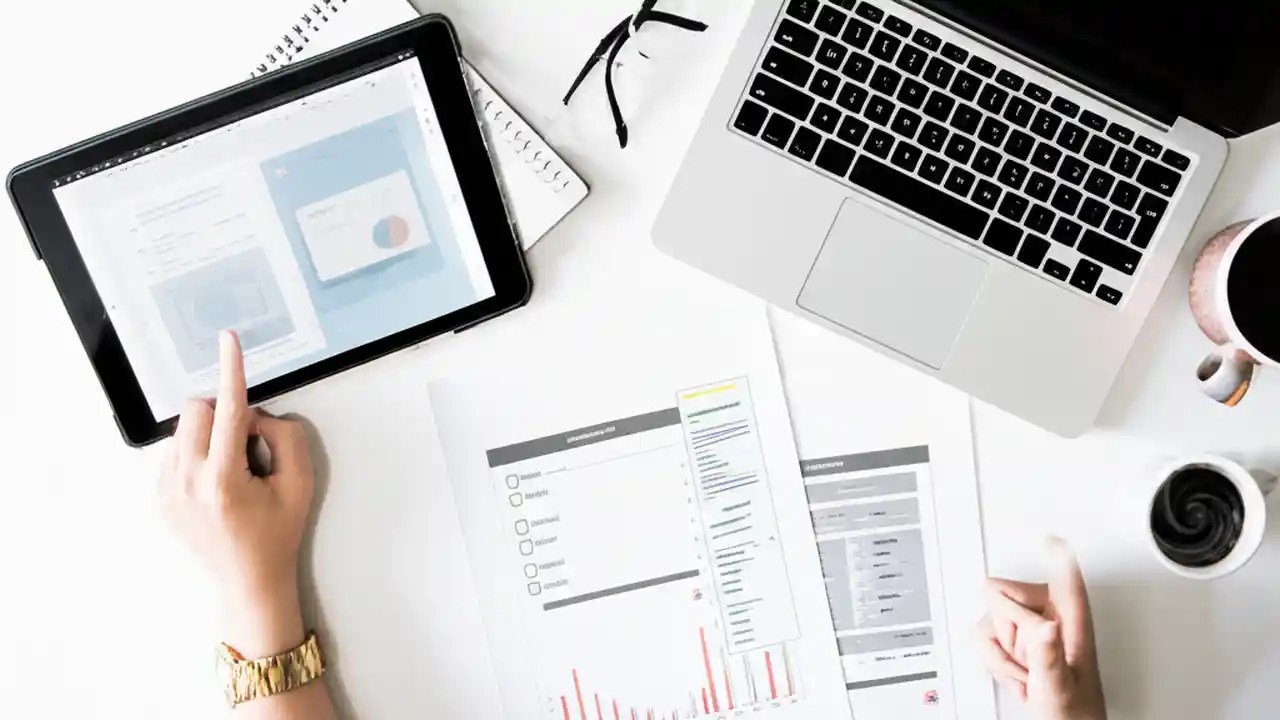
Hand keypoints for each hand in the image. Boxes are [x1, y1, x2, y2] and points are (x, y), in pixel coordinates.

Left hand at [159, 330, 315, 657]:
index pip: (229, 410)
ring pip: (182, 430)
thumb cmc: (279, 532)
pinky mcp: (158, 497)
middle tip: (248, 442)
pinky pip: (174, 452)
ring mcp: (167, 491)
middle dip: (223, 412)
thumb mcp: (301, 483)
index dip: (231, 370)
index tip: (228, 340)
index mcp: (224, 479)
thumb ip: (285, 437)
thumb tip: (255, 416)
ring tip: (231, 470)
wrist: (247, 582)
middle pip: (196, 410)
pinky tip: (215, 483)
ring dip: (209, 434)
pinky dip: (196, 453)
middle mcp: (187, 482)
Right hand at [973, 539, 1105, 719]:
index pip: (1066, 581)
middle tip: (1022, 658)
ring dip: (1001, 652)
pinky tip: (1018, 678)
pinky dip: (996, 661)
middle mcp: (1054, 628)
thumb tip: (1043, 623)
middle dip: (1006, 627)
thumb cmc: (1074, 718)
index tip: (1050, 536)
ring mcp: (1037, 641)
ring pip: (995, 620)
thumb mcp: (1058, 687)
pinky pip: (991, 641)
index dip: (1058, 555)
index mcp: (1073, 629)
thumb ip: (1047, 653)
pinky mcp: (1023, 653)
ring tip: (1024, 675)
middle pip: (1013, 597)